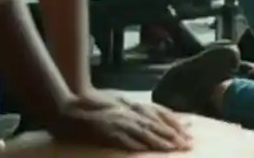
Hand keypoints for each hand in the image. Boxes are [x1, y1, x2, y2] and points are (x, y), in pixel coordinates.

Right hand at [48, 92, 190, 151]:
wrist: (66, 107)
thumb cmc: (88, 105)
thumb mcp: (114, 102)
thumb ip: (132, 108)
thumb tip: (149, 118)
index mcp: (129, 104)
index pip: (157, 113)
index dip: (174, 122)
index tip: (188, 131)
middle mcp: (127, 111)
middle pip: (155, 124)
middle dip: (173, 134)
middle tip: (188, 144)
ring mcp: (117, 121)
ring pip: (144, 132)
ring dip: (161, 141)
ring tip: (175, 148)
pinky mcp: (106, 132)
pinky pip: (124, 140)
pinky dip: (137, 145)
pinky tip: (147, 150)